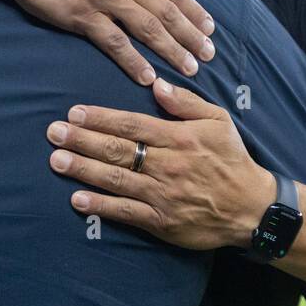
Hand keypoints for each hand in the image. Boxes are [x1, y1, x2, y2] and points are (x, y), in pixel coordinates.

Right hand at [0, 0, 214, 83]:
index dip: (193, 9)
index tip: (210, 26)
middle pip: (167, 12)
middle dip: (191, 35)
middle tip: (210, 55)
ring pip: (148, 29)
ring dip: (172, 51)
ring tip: (190, 69)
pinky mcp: (82, 17)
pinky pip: (115, 43)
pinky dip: (134, 61)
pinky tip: (148, 76)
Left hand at [46, 79, 275, 248]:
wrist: (252, 208)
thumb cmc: (232, 159)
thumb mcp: (218, 120)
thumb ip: (186, 102)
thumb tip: (156, 84)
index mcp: (178, 138)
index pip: (131, 124)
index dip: (100, 118)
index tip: (74, 112)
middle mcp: (166, 165)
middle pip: (117, 150)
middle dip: (82, 140)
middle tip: (54, 132)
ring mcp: (162, 195)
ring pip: (116, 179)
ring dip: (83, 169)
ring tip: (56, 160)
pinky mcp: (162, 222)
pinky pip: (126, 212)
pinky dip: (101, 206)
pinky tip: (78, 199)